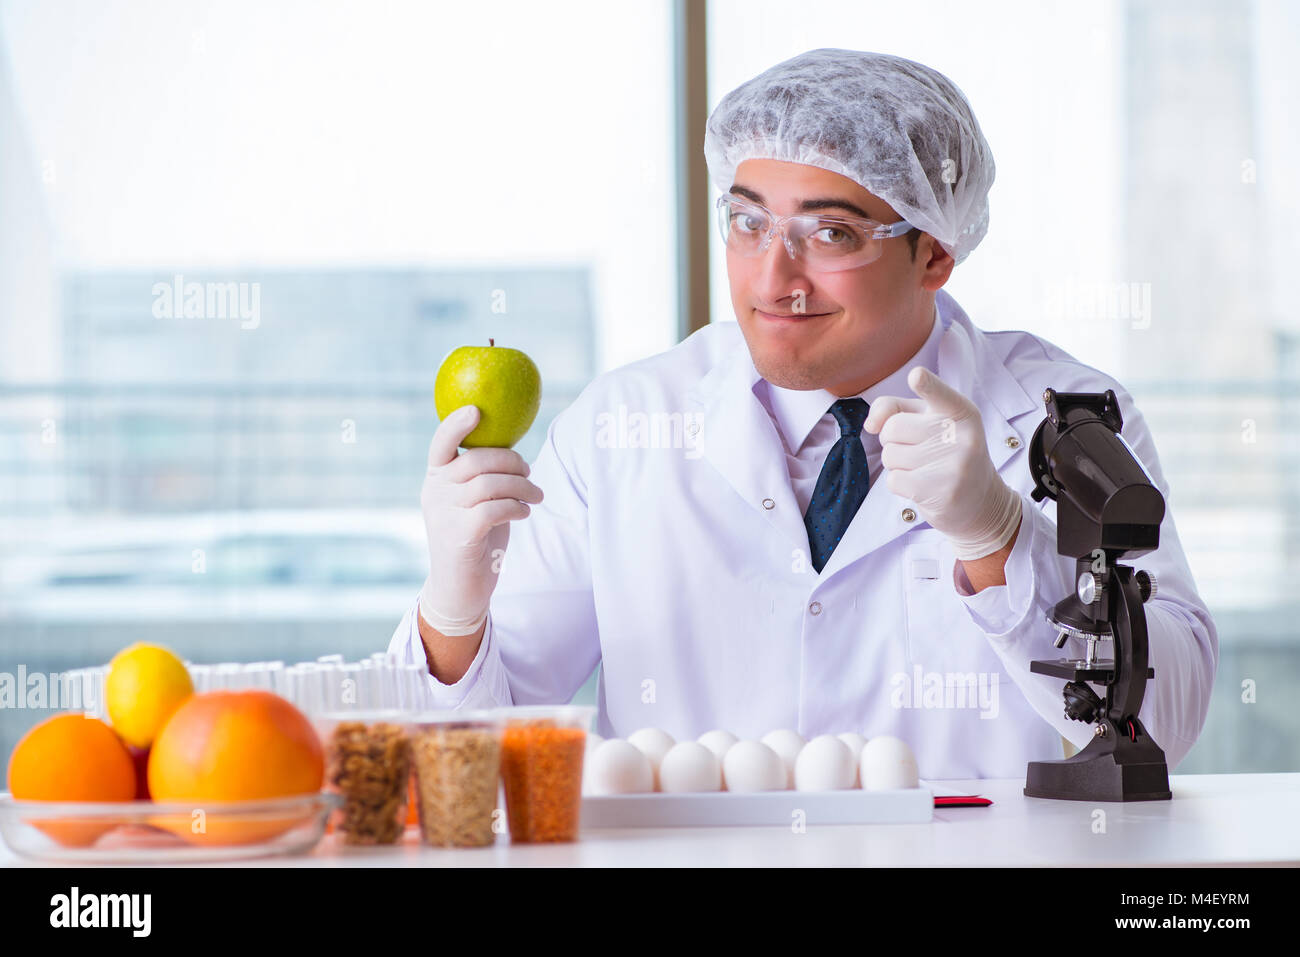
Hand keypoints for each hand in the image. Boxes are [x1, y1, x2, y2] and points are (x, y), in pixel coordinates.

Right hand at [418, 405, 543, 634]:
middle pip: (477, 460)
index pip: (440, 443)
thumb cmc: (474, 537)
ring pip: (490, 484)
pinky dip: (516, 507)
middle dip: (512, 462)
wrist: (459, 588)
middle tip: (529, 473)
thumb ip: (483, 476)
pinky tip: (524, 513)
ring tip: (536, 496)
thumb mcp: (473, 502)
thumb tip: (514, 449)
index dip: (456, 424)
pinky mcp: (460, 535)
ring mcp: (445, 514)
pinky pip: (494, 509)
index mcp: (436, 478)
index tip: (476, 411)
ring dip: (522, 487)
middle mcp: (435, 492)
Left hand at [864, 367, 1021, 560]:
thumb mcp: (927, 421)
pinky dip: (900, 484)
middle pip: (893, 428)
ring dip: (897, 464)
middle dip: (893, 441)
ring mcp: (953, 464)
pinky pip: (893, 480)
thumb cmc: (945, 452)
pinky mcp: (942, 492)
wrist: (980, 500)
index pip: (939, 394)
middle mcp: (961, 434)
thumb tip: (870, 424)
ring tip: (924, 468)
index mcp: (960, 411)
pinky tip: (923, 485)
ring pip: (890, 455)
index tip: (916, 375)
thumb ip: (895, 408)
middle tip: (919, 450)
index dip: (926, 385)